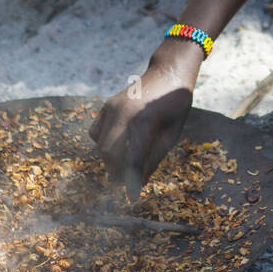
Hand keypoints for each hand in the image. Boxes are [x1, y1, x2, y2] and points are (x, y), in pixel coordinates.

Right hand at [89, 40, 201, 200]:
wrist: (168, 73)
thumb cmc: (175, 105)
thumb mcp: (172, 134)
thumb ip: (154, 158)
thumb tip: (139, 182)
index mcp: (143, 122)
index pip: (131, 160)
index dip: (130, 182)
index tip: (131, 198)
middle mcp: (122, 114)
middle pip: (109, 154)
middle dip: (116, 173)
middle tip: (127, 183)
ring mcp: (111, 108)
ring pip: (100, 145)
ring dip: (110, 161)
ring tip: (125, 167)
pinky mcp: (106, 106)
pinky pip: (97, 132)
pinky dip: (104, 144)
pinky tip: (119, 146)